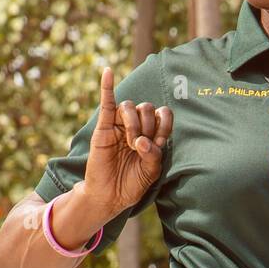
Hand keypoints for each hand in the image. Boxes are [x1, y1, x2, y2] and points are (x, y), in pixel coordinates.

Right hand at [84, 67, 172, 212]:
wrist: (109, 196)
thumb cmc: (132, 184)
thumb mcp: (151, 172)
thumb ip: (154, 155)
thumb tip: (142, 141)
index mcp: (153, 135)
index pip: (164, 115)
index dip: (164, 123)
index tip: (158, 141)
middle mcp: (137, 126)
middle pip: (147, 108)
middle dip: (148, 126)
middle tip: (140, 146)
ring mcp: (120, 125)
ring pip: (130, 106)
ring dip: (134, 123)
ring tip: (131, 143)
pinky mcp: (104, 128)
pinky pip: (106, 103)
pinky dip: (107, 86)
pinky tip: (108, 71)